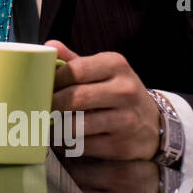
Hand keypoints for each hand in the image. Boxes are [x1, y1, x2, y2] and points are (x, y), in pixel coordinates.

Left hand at [46, 39, 160, 160]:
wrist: (154, 125)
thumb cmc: (118, 93)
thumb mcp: (104, 71)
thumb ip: (76, 60)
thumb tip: (49, 46)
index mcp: (116, 65)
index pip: (75, 70)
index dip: (53, 80)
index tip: (42, 87)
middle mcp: (124, 91)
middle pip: (74, 98)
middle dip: (51, 104)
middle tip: (38, 107)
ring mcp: (125, 120)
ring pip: (75, 125)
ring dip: (55, 126)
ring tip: (46, 123)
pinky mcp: (121, 145)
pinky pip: (82, 146)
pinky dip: (65, 143)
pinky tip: (61, 138)